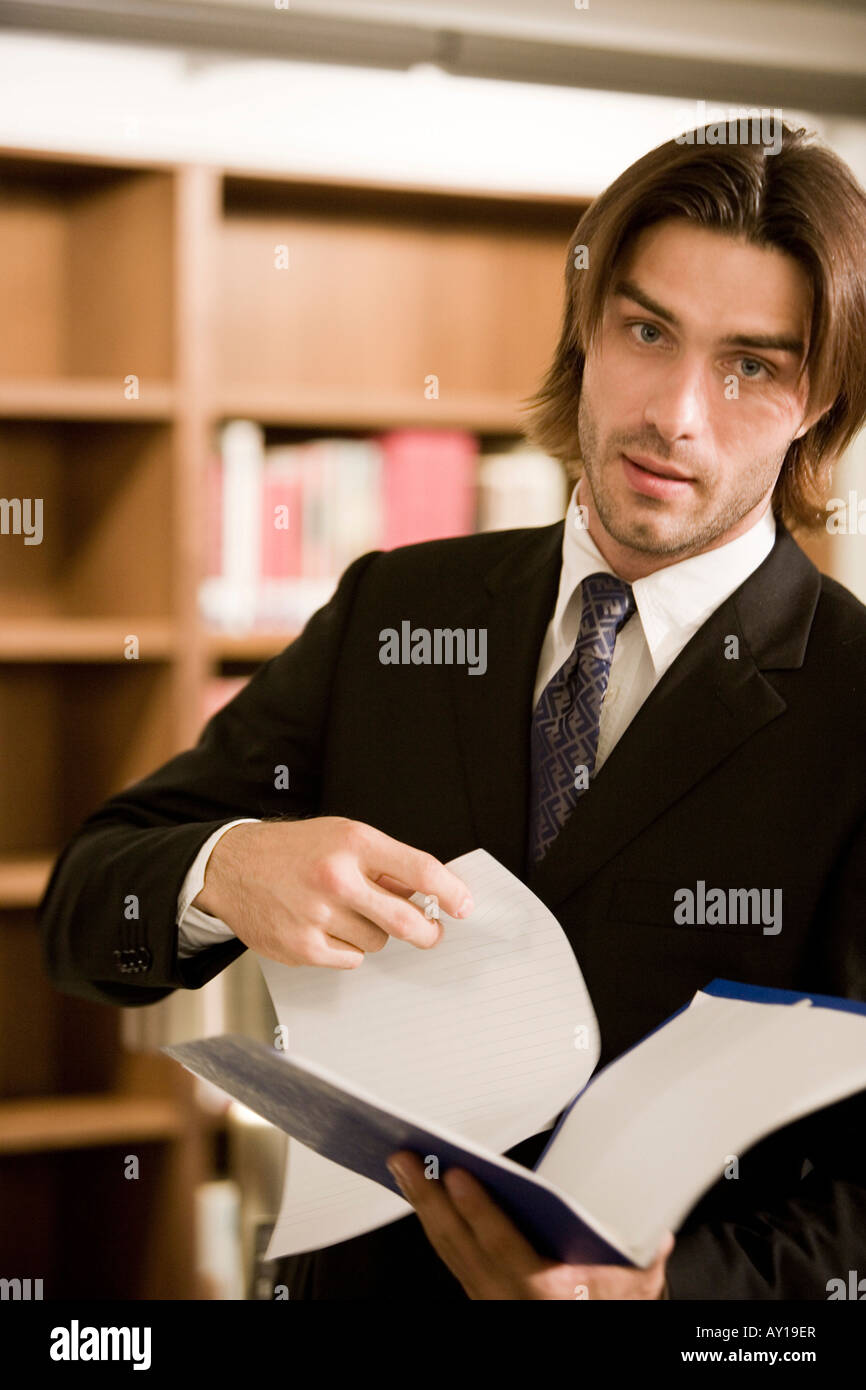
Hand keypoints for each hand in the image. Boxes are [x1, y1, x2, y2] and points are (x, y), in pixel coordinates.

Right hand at [192, 817, 472, 968]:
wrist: (232, 867)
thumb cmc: (295, 850)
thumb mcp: (343, 837)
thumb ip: (385, 863)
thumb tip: (427, 892)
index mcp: (353, 843)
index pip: (420, 870)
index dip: (451, 891)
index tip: (463, 905)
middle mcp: (336, 878)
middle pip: (407, 921)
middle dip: (427, 931)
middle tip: (431, 931)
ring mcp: (318, 915)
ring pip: (378, 941)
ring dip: (373, 932)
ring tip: (346, 912)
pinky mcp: (302, 947)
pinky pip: (351, 959)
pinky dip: (347, 949)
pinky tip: (326, 927)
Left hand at [386, 1151, 674, 1299]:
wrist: (588, 1333)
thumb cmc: (606, 1306)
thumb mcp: (633, 1287)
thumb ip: (642, 1260)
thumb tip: (659, 1234)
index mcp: (543, 1291)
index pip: (502, 1246)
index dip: (478, 1210)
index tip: (458, 1175)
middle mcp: (507, 1298)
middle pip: (458, 1245)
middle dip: (427, 1198)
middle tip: (405, 1157)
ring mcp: (487, 1297)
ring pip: (446, 1251)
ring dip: (421, 1206)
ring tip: (403, 1166)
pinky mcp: (479, 1292)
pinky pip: (449, 1257)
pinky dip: (433, 1223)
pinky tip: (421, 1196)